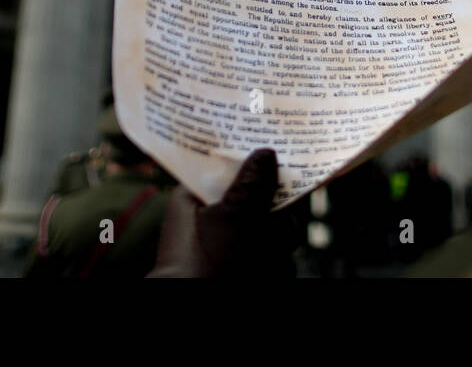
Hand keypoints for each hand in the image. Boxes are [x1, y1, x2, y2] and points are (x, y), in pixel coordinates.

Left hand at [148, 149, 294, 277]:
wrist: (197, 318)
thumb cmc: (205, 268)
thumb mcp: (231, 220)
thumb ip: (251, 185)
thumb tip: (266, 153)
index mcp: (193, 199)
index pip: (225, 166)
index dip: (252, 161)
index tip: (278, 155)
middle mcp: (210, 220)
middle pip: (257, 198)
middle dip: (273, 212)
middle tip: (275, 223)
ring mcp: (229, 246)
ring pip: (270, 230)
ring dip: (277, 242)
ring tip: (261, 260)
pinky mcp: (244, 267)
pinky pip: (272, 256)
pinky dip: (276, 263)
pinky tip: (268, 272)